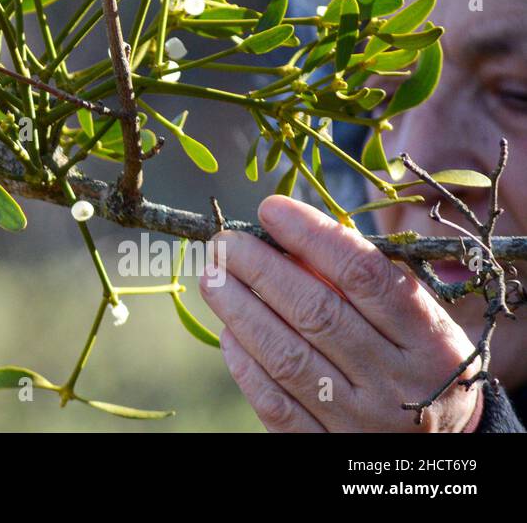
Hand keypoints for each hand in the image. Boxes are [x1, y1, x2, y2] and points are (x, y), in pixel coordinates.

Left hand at [198, 195, 481, 431]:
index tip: (271, 209)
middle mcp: (397, 383)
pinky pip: (275, 404)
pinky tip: (228, 333)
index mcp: (430, 341)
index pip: (364, 275)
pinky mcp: (325, 448)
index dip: (312, 236)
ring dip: (239, 311)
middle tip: (224, 242)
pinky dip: (245, 365)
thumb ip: (369, 280)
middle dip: (260, 269)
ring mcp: (360, 421)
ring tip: (212, 278)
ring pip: (287, 357)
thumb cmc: (419, 361)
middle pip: (317, 313)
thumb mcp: (421, 321)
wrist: (444, 446)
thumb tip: (289, 234)